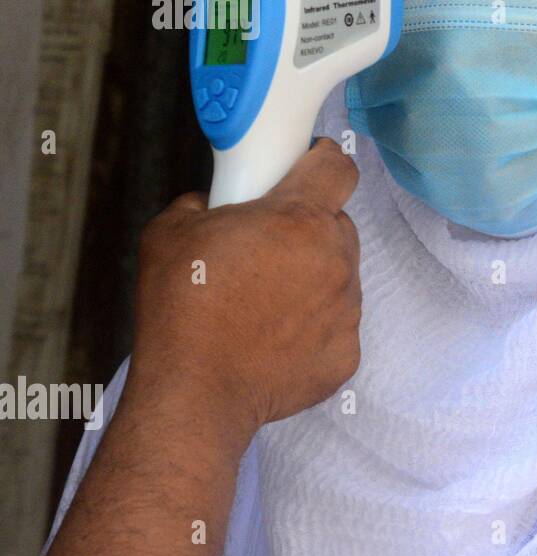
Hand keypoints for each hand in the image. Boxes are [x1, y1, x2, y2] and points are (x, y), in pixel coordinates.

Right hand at [128, 138, 362, 446]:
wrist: (196, 393)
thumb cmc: (182, 310)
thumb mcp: (170, 233)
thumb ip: (202, 203)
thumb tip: (215, 203)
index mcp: (299, 219)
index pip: (338, 169)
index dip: (323, 162)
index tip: (311, 164)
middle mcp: (336, 259)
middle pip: (337, 224)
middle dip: (308, 228)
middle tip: (267, 248)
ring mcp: (347, 309)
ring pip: (340, 274)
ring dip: (312, 278)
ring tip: (263, 302)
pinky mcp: (347, 353)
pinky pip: (337, 324)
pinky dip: (313, 326)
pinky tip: (273, 338)